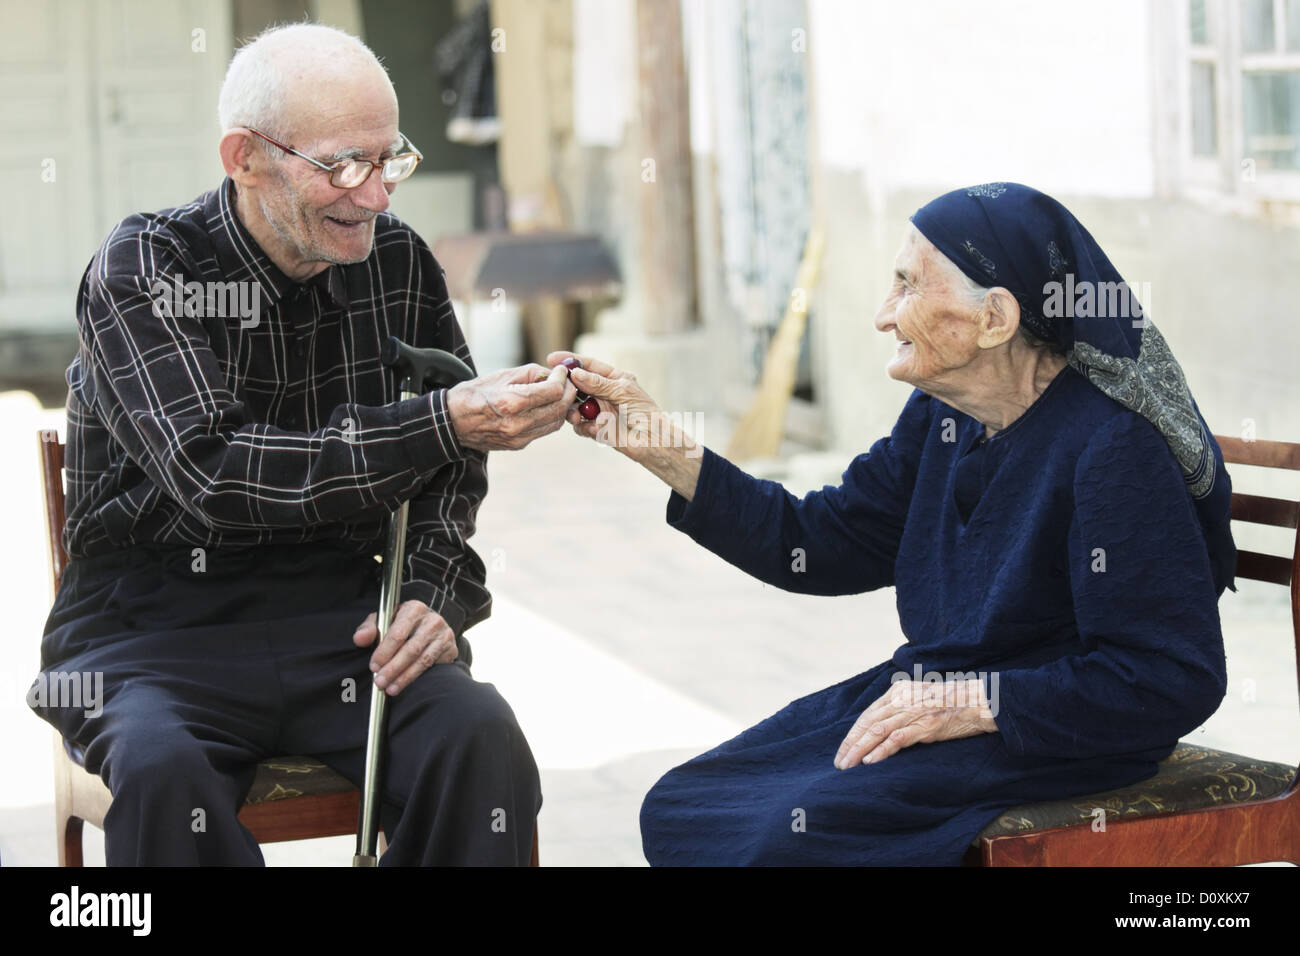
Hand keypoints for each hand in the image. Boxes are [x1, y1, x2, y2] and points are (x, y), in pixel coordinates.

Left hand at [353, 600, 456, 695]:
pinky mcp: (451, 649)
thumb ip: (369, 629)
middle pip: (411, 649)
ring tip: (390, 689)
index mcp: (414, 609)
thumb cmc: (401, 624)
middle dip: (393, 669)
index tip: (373, 666)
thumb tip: (359, 639)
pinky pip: (435, 667)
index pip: (398, 633)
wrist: (428, 625)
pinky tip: (407, 685)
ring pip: (424, 661)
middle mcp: (432, 620)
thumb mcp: (384, 620)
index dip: (384, 652)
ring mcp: (445, 635)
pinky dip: (419, 678)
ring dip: (405, 677)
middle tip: (380, 683)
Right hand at [446, 363, 576, 451]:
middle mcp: (517, 424)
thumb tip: (555, 374)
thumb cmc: (475, 393)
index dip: (562, 379)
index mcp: (510, 403)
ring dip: (563, 407)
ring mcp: (518, 438)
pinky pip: (544, 430)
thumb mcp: (502, 375)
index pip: (552, 392)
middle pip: (559, 409)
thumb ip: (532, 373)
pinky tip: (547, 406)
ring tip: (559, 393)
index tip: (562, 372)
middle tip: (567, 382)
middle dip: (568, 393)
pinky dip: (551, 417)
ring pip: (555, 422)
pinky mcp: (519, 445)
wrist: (453, 421)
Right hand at [545, 351, 662, 455]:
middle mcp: (603, 393)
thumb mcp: (622, 391)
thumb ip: (598, 383)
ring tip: (577, 416)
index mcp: (612, 379)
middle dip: (566, 388)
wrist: (652, 441)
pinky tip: (596, 429)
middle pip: (576, 385)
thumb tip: (575, 373)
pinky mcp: (595, 429)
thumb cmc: (645, 413)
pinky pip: (580, 426)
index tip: (551, 358)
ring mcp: (598, 411)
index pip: (588, 365)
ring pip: (573, 407)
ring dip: (572, 410)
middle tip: (558, 391)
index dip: (570, 361)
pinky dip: (584, 427)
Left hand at [834, 678, 997, 768]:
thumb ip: (901, 709)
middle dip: (851, 744)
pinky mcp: (926, 724)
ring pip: (877, 731)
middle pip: (868, 722)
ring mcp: (914, 711)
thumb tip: (880, 729)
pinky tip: (870, 762)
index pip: (868, 714)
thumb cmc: (952, 703)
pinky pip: (897, 738)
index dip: (853, 734)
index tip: (843, 750)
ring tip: (849, 766)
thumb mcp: (920, 698)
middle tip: (839, 763)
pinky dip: (881, 750)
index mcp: (899, 691)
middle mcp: (902, 698)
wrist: (980, 701)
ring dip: (860, 750)